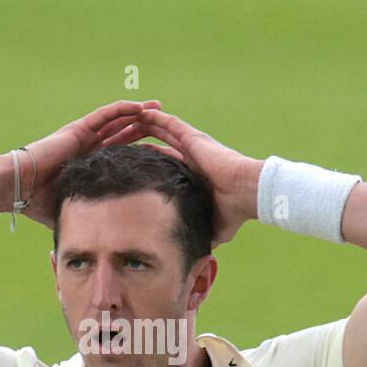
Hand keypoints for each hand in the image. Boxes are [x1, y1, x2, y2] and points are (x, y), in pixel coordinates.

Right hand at [15, 99, 161, 228]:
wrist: (17, 187)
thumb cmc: (37, 202)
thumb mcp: (73, 212)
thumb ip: (88, 221)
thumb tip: (102, 243)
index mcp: (89, 164)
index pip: (120, 154)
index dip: (140, 151)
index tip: (161, 153)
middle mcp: (88, 147)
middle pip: (123, 134)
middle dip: (145, 129)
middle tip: (168, 127)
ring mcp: (84, 136)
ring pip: (117, 120)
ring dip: (139, 114)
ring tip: (160, 110)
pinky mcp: (78, 129)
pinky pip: (104, 115)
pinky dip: (122, 109)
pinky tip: (140, 107)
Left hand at [100, 108, 262, 247]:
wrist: (247, 193)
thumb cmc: (235, 211)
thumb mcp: (215, 227)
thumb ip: (201, 234)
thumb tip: (195, 254)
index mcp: (193, 172)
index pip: (165, 162)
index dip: (147, 161)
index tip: (129, 165)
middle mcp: (191, 155)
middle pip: (158, 143)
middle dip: (139, 140)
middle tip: (119, 140)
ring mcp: (192, 144)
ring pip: (160, 129)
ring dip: (141, 125)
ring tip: (122, 121)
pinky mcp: (193, 138)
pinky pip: (168, 123)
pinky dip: (152, 117)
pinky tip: (136, 112)